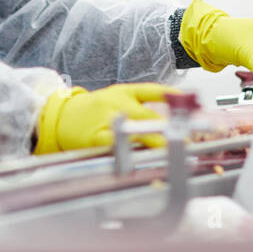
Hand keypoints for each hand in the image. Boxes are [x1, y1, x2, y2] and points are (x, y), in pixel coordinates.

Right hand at [34, 83, 177, 153]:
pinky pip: (122, 147)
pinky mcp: (99, 138)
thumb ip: (139, 104)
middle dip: (172, 131)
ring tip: (174, 153)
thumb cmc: (91, 110)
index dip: (174, 96)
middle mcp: (117, 103)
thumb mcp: (114, 97)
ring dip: (159, 145)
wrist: (61, 117)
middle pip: (151, 117)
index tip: (192, 103)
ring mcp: (108, 120)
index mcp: (123, 92)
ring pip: (139, 134)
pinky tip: (148, 161)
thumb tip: (169, 114)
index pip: (153, 90)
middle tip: (189, 142)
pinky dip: (136, 155)